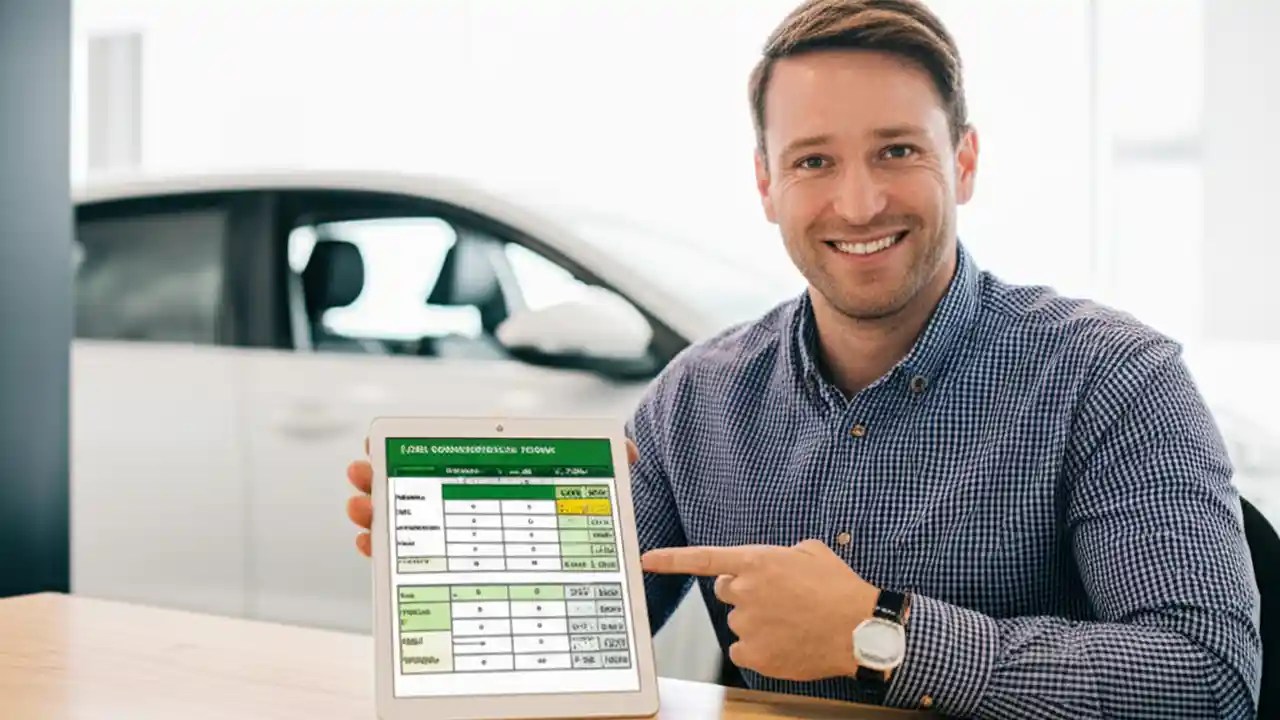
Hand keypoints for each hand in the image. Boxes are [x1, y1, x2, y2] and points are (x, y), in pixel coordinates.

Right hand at [346, 438, 639, 556]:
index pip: (445, 448)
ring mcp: (457, 533)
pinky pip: (411, 559)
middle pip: (414, 483)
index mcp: (493, 468)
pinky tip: (370, 544)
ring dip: (375, 512)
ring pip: (406, 521)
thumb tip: (626, 449)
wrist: (589, 561)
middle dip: (379, 477)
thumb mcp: (600, 486)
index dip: (406, 443)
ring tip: (359, 508)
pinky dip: (386, 551)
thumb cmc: (587, 513)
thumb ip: (613, 461)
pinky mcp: (452, 566)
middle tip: (359, 474)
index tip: (376, 441)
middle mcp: (467, 497)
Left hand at [641, 540, 879, 680]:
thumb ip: (780, 554)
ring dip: (757, 621)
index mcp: (757, 561)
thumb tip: (771, 565)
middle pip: (726, 591)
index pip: (703, 559)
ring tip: (792, 622)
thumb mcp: (811, 552)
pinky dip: (759, 649)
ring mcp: (748, 625)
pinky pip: (743, 650)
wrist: (860, 630)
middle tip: (777, 599)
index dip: (670, 560)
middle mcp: (745, 591)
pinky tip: (784, 642)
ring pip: (739, 622)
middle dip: (744, 593)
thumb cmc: (840, 590)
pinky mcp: (755, 655)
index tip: (646, 561)